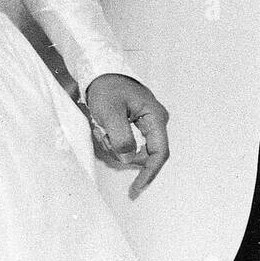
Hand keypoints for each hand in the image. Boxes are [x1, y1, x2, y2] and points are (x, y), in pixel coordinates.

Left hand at [85, 73, 170, 199]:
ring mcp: (146, 123)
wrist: (100, 72)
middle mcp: (155, 121)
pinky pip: (127, 143)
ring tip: (100, 129)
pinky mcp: (136, 125)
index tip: (135, 188)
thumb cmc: (107, 88)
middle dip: (122, 153)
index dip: (149, 173)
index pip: (159, 153)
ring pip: (133, 150)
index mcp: (155, 117)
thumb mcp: (110, 113)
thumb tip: (128, 159)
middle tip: (102, 138)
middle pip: (144, 154)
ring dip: (114, 146)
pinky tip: (103, 130)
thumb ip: (121, 137)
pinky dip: (113, 141)